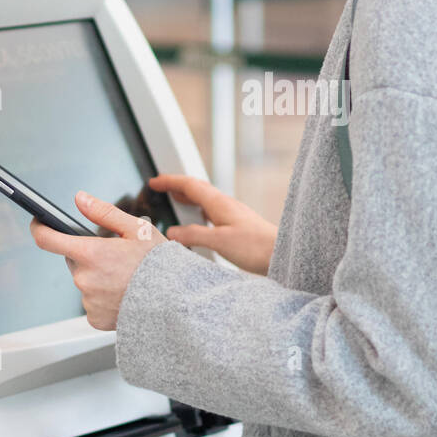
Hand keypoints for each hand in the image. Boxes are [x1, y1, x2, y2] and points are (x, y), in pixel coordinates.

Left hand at [29, 191, 166, 329]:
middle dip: (89, 256)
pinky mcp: (94, 318)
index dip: (40, 228)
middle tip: (115, 257)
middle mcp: (84, 279)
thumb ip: (104, 212)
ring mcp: (88, 301)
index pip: (48, 240)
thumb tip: (80, 199)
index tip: (39, 224)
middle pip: (74, 261)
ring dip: (98, 278)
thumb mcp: (137, 229)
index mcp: (91, 253)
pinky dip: (103, 298)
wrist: (175, 303)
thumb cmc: (159, 266)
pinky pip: (92, 303)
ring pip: (85, 282)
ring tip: (125, 278)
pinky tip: (123, 295)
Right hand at [149, 173, 277, 275]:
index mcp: (219, 203)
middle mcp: (226, 205)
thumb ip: (193, 235)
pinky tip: (199, 222)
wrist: (281, 254)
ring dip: (189, 197)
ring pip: (205, 199)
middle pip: (197, 188)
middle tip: (162, 188)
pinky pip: (212, 212)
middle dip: (178, 186)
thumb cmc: (256, 246)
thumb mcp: (219, 241)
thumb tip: (172, 233)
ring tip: (176, 201)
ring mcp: (232, 214)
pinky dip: (199, 211)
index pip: (190, 185)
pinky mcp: (237, 225)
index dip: (170, 181)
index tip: (154, 181)